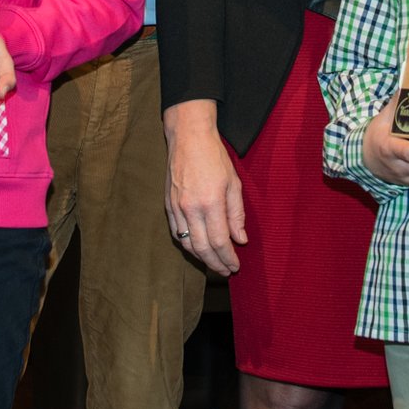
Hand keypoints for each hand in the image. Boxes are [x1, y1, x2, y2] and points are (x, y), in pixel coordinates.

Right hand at [164, 101, 245, 275]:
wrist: (188, 137)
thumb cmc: (214, 157)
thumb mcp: (234, 183)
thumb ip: (236, 214)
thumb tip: (240, 239)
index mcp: (210, 202)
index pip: (219, 241)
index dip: (228, 258)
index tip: (235, 266)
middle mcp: (191, 208)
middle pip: (202, 248)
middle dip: (215, 264)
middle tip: (226, 272)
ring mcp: (176, 207)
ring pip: (187, 243)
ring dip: (200, 258)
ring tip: (214, 263)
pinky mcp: (168, 204)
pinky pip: (177, 232)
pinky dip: (187, 244)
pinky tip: (197, 248)